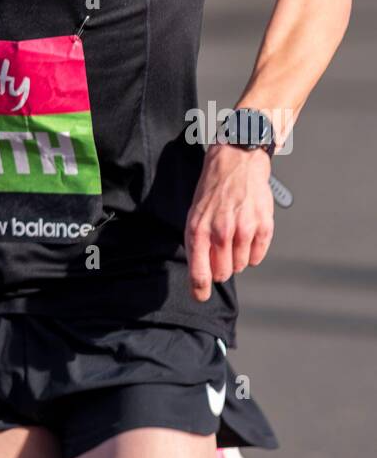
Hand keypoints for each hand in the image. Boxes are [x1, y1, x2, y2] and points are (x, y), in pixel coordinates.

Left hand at [184, 143, 274, 300]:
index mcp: (199, 229)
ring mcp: (243, 229)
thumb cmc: (213, 190)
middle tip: (221, 251)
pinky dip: (252, 252)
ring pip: (240, 265)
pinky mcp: (263, 225)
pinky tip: (248, 235)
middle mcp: (220, 231)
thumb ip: (198, 243)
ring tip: (234, 235)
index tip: (201, 296)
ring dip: (237, 257)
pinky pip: (257, 256)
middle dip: (221, 268)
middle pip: (223, 273)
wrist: (236, 161)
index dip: (200, 289)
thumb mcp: (195, 214)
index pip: (199, 271)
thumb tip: (202, 273)